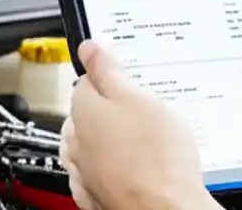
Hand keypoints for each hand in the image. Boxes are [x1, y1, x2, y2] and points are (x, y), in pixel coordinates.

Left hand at [62, 40, 219, 209]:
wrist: (164, 209)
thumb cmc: (158, 159)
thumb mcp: (140, 98)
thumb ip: (109, 70)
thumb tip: (89, 47)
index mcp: (83, 110)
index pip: (86, 80)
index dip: (111, 75)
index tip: (128, 77)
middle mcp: (76, 141)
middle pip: (89, 112)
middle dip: (112, 108)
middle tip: (145, 109)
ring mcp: (85, 171)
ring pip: (94, 143)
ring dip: (112, 138)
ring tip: (146, 139)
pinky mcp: (97, 194)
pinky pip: (99, 171)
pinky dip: (113, 166)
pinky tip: (134, 165)